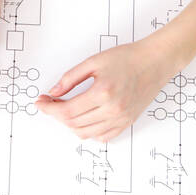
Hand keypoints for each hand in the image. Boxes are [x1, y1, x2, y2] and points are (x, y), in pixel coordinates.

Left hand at [36, 36, 184, 142]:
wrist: (155, 61)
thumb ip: (70, 78)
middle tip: (50, 102)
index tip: (40, 103)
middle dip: (56, 114)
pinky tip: (83, 118)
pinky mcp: (127, 122)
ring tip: (65, 109)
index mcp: (103, 93)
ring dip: (70, 124)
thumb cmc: (127, 58)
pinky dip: (88, 131)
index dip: (49, 109)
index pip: (67, 111)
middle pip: (73, 123)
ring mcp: (121, 119)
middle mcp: (113, 110)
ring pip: (85, 133)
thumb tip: (52, 93)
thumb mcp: (93, 62)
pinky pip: (102, 136)